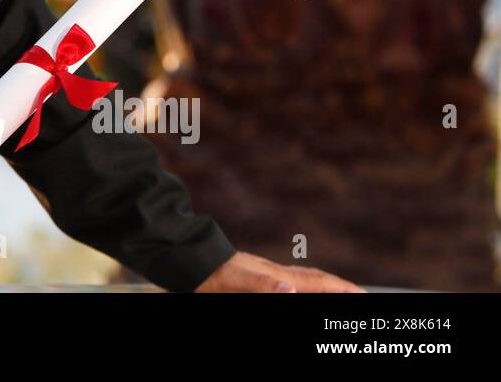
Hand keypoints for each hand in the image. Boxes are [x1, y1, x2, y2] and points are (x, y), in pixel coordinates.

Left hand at [195, 251, 365, 291]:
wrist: (188, 257)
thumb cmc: (210, 274)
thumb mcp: (236, 282)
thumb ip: (263, 284)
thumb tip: (291, 286)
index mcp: (277, 276)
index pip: (318, 283)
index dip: (342, 289)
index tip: (364, 294)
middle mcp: (275, 272)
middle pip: (315, 279)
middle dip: (339, 287)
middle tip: (358, 294)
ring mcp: (265, 271)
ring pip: (303, 278)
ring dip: (323, 285)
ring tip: (336, 291)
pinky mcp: (253, 273)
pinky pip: (288, 279)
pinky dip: (303, 283)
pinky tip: (296, 287)